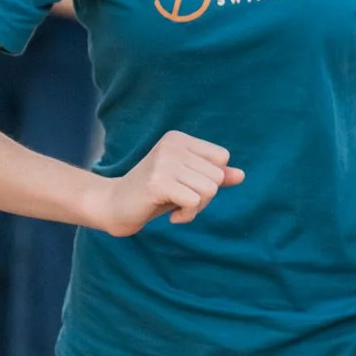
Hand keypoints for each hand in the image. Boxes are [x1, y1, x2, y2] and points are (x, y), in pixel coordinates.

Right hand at [85, 130, 243, 236]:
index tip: (188, 186)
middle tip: (179, 199)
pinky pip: (194, 201)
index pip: (222, 159)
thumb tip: (242, 175)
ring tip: (174, 205)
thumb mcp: (187, 182)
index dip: (212, 179)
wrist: (114, 205)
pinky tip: (170, 215)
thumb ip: (214, 177)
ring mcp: (164, 163)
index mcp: (179, 139)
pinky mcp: (157, 183)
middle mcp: (172, 146)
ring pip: (210, 190)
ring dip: (196, 207)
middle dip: (204, 197)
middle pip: (218, 177)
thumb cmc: (153, 194)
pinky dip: (187, 215)